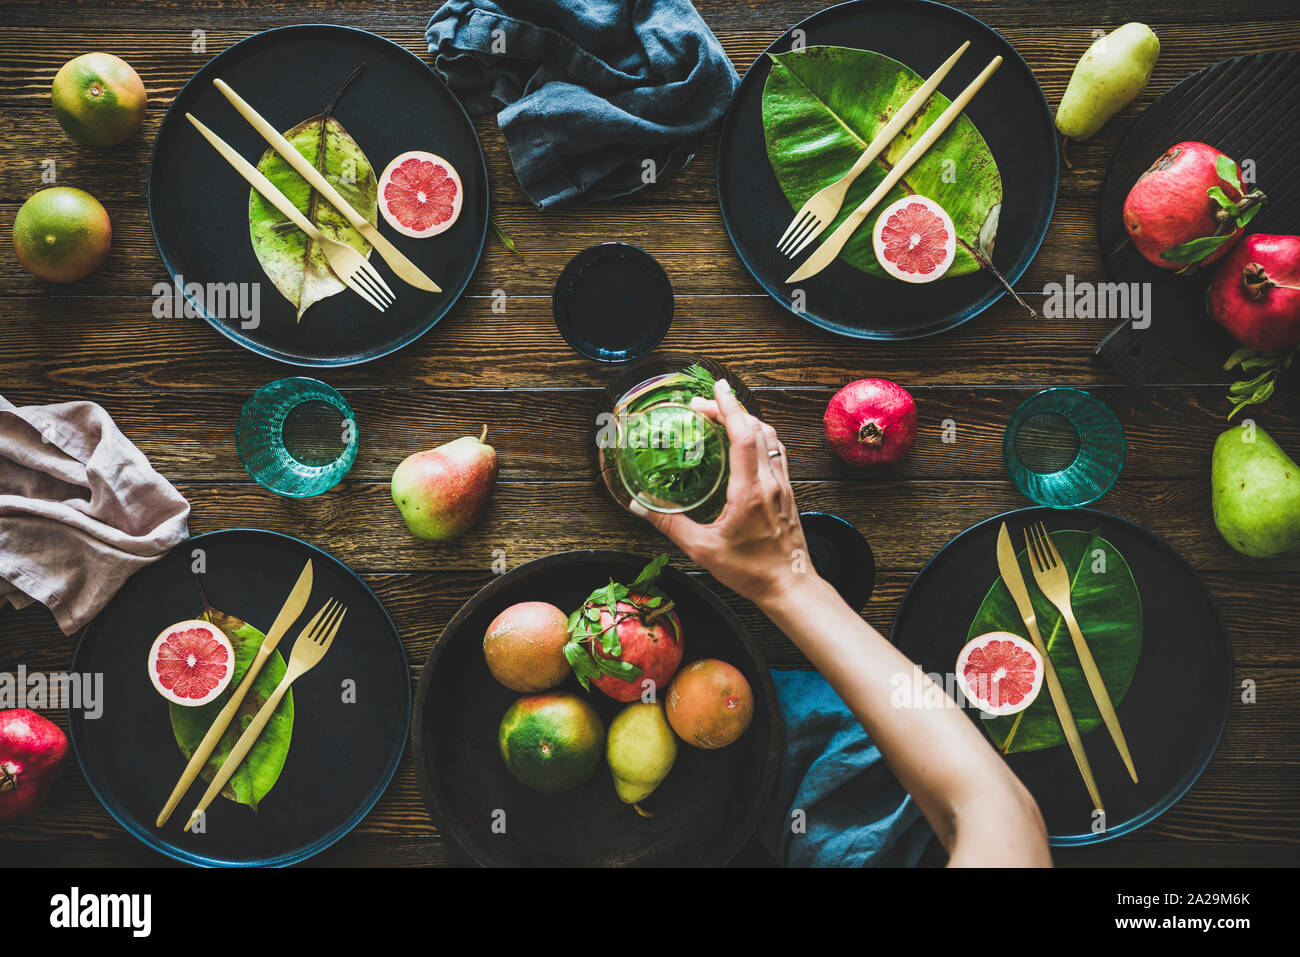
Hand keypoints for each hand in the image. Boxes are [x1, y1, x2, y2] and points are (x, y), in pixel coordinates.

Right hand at [630, 379, 819, 607]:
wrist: (790, 587)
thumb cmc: (750, 571)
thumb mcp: (702, 550)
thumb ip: (670, 525)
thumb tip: (639, 507)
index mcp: (750, 491)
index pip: (743, 436)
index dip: (729, 408)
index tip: (716, 388)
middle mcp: (770, 482)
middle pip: (756, 429)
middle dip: (730, 409)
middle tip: (702, 404)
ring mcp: (782, 486)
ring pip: (770, 438)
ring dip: (747, 420)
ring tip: (723, 416)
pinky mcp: (787, 493)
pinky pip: (775, 453)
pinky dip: (759, 437)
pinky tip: (745, 444)